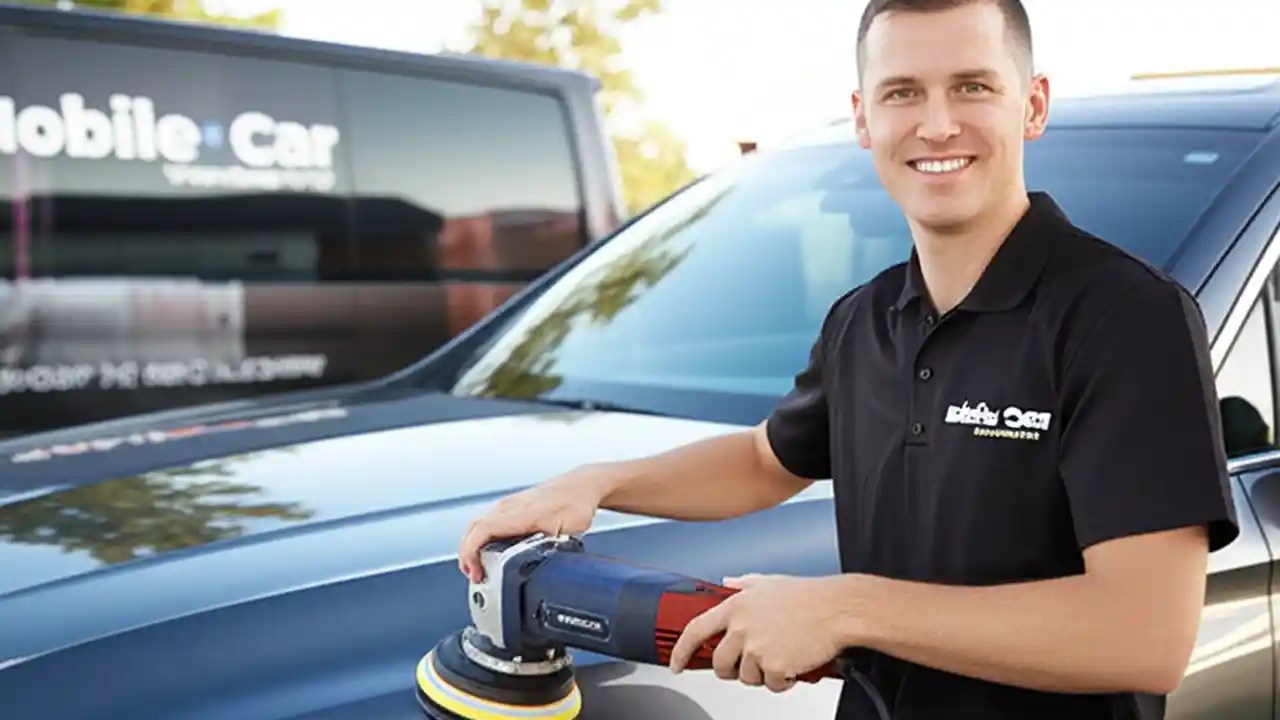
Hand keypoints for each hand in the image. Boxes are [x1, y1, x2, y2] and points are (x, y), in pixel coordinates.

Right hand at [457, 464, 616, 580]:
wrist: (584, 485)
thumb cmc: (577, 502)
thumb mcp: (566, 532)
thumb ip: (549, 548)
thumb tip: (538, 563)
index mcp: (519, 513)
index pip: (482, 530)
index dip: (471, 553)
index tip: (474, 570)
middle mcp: (509, 506)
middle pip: (473, 528)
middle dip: (467, 554)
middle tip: (474, 574)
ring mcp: (510, 505)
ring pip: (479, 524)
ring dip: (473, 546)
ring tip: (478, 566)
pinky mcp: (513, 506)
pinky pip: (488, 521)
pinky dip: (482, 537)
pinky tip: (489, 549)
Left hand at [669, 573, 848, 692]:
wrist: (839, 609)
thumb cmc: (810, 596)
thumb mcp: (770, 582)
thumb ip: (744, 584)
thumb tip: (728, 582)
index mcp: (736, 606)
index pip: (695, 630)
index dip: (681, 650)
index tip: (676, 662)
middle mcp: (742, 627)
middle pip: (719, 663)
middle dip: (732, 670)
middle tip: (751, 663)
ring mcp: (756, 647)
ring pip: (747, 677)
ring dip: (763, 673)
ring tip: (783, 655)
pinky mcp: (774, 665)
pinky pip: (771, 684)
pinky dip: (783, 680)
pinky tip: (794, 663)